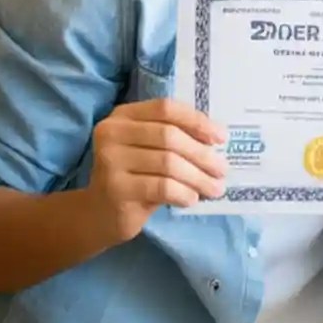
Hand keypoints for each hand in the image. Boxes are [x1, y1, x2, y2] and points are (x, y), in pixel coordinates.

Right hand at [84, 99, 228, 242]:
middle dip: (202, 154)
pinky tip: (192, 199)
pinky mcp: (115, 188)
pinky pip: (161, 187)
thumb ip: (176, 137)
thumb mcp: (152, 151)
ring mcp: (109, 160)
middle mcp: (111, 132)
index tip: (221, 138)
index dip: (196, 121)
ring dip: (198, 177)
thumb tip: (217, 138)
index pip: (166, 108)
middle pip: (169, 136)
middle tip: (222, 170)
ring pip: (168, 163)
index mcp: (123, 115)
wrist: (99, 213)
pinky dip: (183, 192)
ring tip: (215, 188)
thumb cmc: (135, 176)